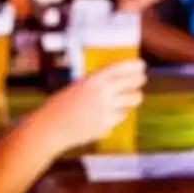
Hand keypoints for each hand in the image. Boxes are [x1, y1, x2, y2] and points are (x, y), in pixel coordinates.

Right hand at [30, 60, 146, 151]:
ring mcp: (107, 107)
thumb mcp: (80, 86)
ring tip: (122, 101)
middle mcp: (103, 91)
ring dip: (132, 99)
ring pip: (134, 99)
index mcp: (94, 79)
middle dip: (139, 82)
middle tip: (138, 83)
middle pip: (135, 82)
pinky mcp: (108, 123)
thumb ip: (99, 83)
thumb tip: (121, 80)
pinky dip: (117, 115)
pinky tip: (103, 116)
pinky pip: (123, 115)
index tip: (142, 66)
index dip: (135, 66)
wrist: (51, 127)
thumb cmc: (63, 105)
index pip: (122, 67)